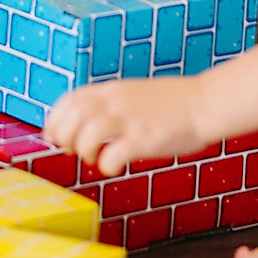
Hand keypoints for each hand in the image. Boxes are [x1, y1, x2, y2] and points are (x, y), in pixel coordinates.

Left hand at [43, 76, 207, 176]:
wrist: (205, 103)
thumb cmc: (170, 104)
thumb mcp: (132, 94)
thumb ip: (108, 104)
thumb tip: (84, 121)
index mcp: (111, 91)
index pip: (70, 100)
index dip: (55, 119)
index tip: (51, 135)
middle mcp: (116, 102)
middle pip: (72, 116)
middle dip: (63, 136)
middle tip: (71, 149)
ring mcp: (130, 120)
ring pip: (88, 133)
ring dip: (83, 150)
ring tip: (92, 157)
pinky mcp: (145, 139)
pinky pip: (113, 154)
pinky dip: (105, 165)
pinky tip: (112, 167)